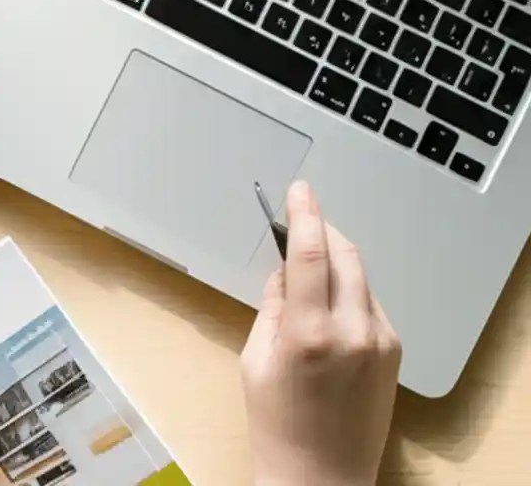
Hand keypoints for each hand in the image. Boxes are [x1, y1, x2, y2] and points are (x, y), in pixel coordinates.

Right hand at [241, 182, 400, 485]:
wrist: (320, 473)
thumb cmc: (276, 423)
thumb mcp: (255, 358)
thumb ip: (273, 306)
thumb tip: (285, 268)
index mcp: (308, 334)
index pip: (311, 256)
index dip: (305, 216)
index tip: (299, 191)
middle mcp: (353, 333)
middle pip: (345, 257)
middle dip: (324, 233)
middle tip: (301, 222)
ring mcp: (380, 342)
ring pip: (360, 278)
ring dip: (335, 264)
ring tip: (307, 274)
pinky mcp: (394, 351)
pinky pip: (370, 303)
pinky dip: (349, 292)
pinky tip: (329, 310)